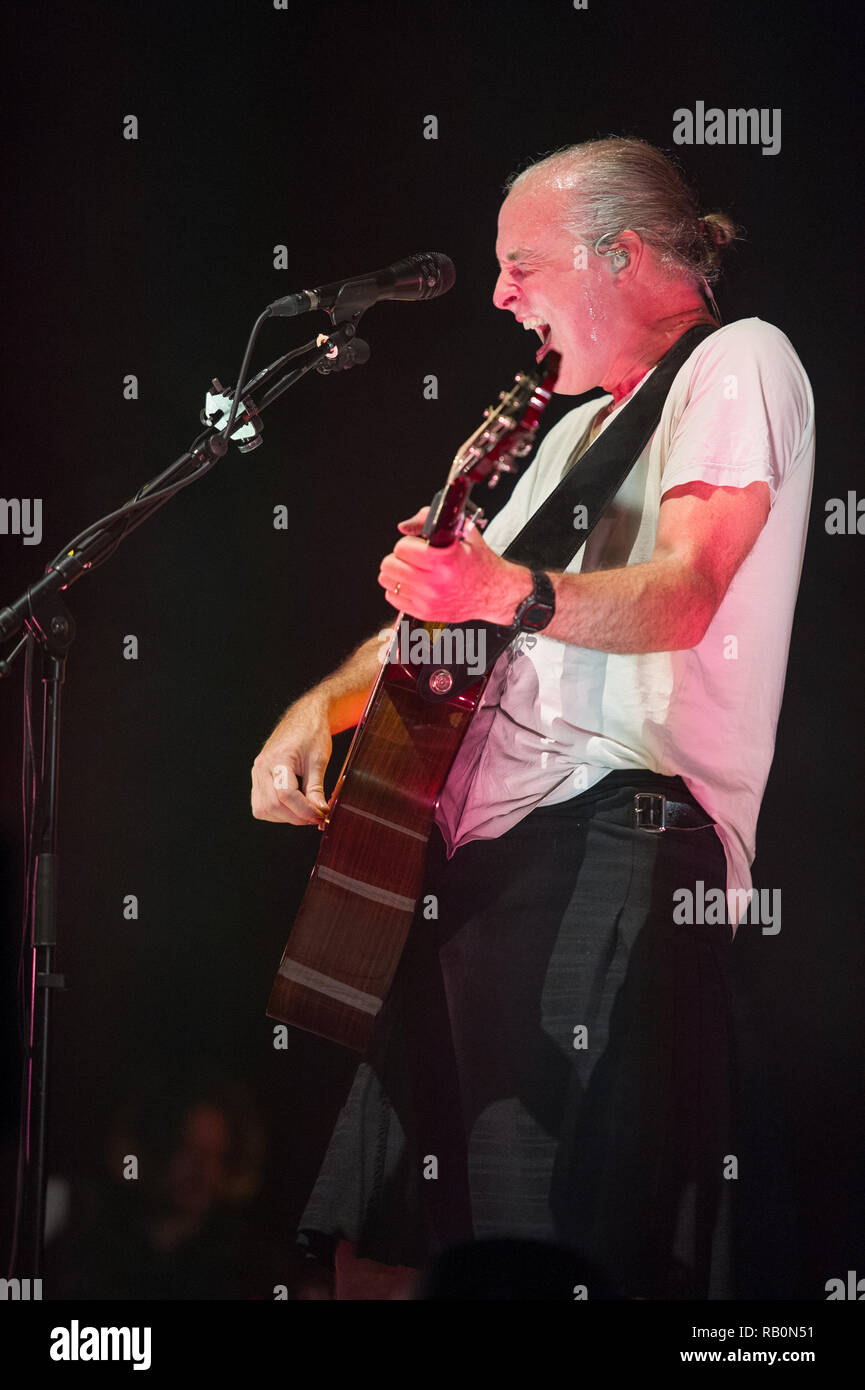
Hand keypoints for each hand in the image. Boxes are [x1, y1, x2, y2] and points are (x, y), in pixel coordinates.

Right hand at [250, 696, 331, 826]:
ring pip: (263, 809)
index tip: (320, 814)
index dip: (304, 810)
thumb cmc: (312, 733)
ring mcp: (257, 773)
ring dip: (286, 817)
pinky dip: (277, 811)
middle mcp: (262, 767)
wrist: (304, 718)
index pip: (286, 795)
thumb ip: (317, 789)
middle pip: (272, 805)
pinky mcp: (258, 778)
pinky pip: (261, 804)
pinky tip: (293, 807)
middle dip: (296, 816)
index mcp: (277, 759)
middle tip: (316, 816)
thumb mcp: (319, 760)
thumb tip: (319, 811)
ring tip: (305, 811)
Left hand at [378, 507, 528, 623]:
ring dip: (396, 572)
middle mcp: (435, 582)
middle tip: (411, 557)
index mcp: (444, 560)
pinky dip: (398, 589)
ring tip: (410, 570)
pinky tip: (412, 584)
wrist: (494, 592)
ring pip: (388, 581)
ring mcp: (428, 600)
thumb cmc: (479, 562)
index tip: (416, 545)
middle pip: (390, 565)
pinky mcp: (425, 613)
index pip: (402, 548)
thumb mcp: (463, 531)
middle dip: (398, 557)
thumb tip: (405, 526)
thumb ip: (430, 520)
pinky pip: (393, 597)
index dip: (408, 543)